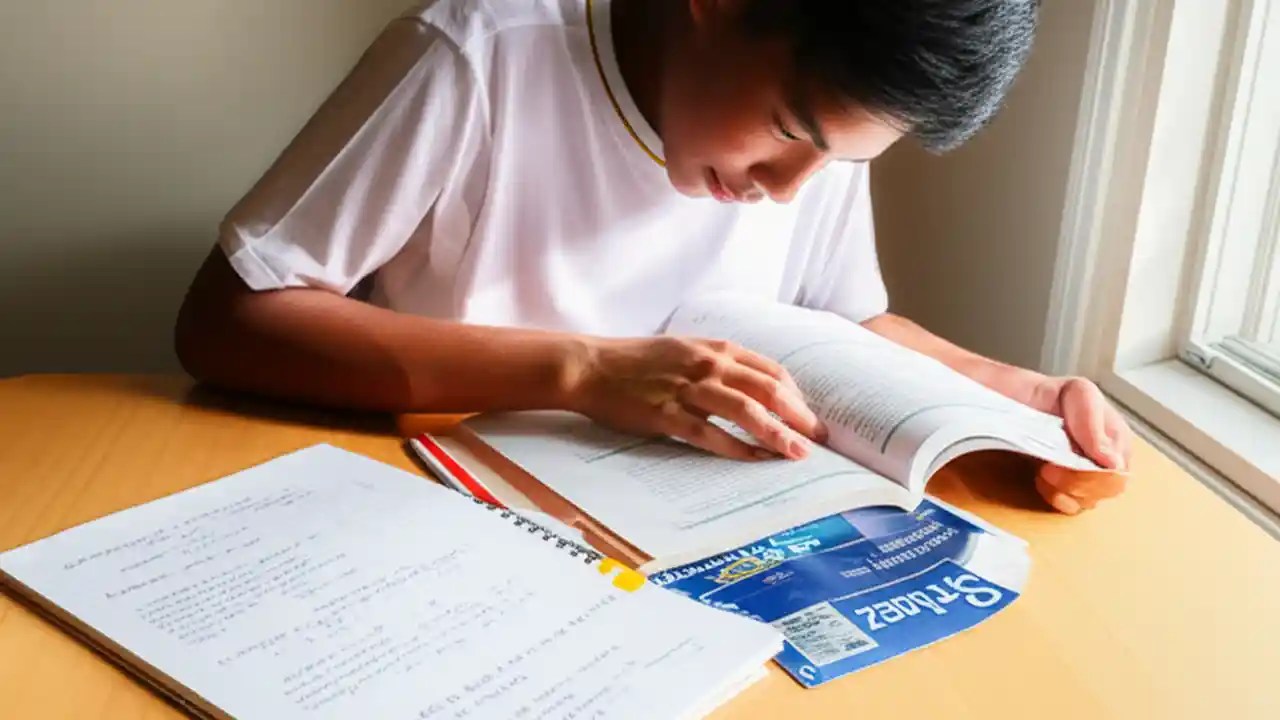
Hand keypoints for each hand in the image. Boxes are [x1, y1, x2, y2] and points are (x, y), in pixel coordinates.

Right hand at [564, 336, 824, 460]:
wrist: (590, 366)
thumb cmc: (635, 361)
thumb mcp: (683, 350)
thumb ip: (716, 364)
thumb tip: (750, 388)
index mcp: (714, 348)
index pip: (770, 370)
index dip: (796, 394)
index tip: (808, 415)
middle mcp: (707, 365)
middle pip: (768, 390)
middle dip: (799, 416)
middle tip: (818, 438)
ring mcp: (688, 390)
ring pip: (746, 412)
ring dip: (777, 434)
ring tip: (798, 453)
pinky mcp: (668, 415)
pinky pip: (711, 435)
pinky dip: (737, 449)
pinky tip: (755, 461)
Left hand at [1027, 376, 1133, 513]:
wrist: (1018, 401)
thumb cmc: (1050, 395)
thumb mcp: (1076, 393)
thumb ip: (1092, 422)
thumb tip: (1111, 462)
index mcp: (1118, 438)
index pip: (1118, 474)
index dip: (1091, 475)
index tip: (1057, 463)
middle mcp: (1110, 460)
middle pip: (1107, 491)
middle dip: (1075, 484)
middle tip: (1046, 469)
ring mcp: (1091, 475)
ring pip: (1090, 501)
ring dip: (1064, 491)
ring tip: (1042, 470)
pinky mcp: (1071, 487)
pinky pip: (1073, 507)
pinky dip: (1056, 498)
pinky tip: (1041, 481)